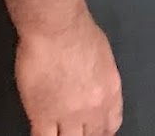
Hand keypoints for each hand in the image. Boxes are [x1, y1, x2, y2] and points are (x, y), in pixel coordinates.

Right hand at [15, 14, 121, 135]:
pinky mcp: (42, 115)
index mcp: (111, 92)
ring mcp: (68, 115)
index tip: (94, 131)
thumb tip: (93, 91)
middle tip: (75, 131)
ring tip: (59, 131)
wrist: (57, 29)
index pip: (111, 124)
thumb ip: (100, 82)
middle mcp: (94, 108)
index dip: (101, 131)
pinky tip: (43, 132)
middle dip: (85, 135)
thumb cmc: (80, 34)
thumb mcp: (104, 59)